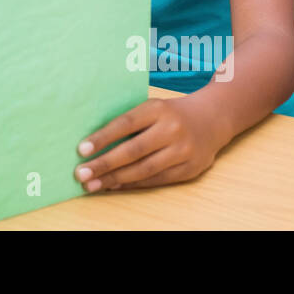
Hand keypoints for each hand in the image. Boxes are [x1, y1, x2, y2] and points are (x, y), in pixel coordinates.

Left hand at [74, 96, 225, 191]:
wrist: (212, 119)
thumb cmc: (171, 113)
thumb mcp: (152, 108)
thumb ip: (129, 122)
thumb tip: (94, 143)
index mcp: (158, 109)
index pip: (125, 124)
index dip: (102, 138)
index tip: (81, 150)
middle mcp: (172, 129)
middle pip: (133, 151)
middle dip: (104, 164)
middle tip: (81, 174)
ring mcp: (183, 151)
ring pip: (144, 169)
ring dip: (115, 179)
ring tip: (93, 184)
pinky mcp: (190, 169)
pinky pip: (156, 180)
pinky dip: (133, 184)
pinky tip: (115, 185)